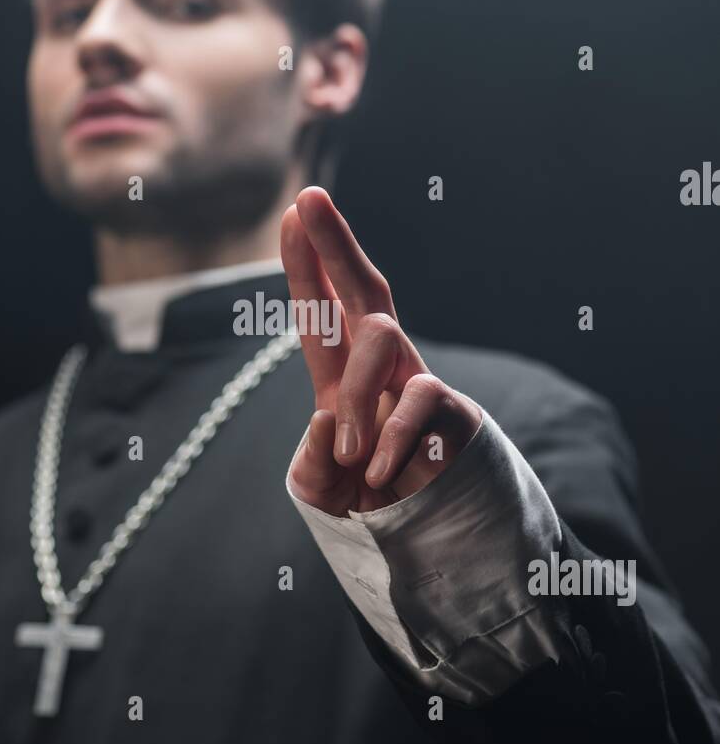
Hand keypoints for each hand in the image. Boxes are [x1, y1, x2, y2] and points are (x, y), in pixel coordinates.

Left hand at [281, 186, 481, 516]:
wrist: (420, 546)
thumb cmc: (365, 508)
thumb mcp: (319, 486)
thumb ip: (313, 458)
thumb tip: (330, 416)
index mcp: (340, 380)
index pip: (320, 313)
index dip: (306, 265)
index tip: (293, 215)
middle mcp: (380, 369)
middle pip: (361, 289)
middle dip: (335, 242)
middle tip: (310, 198)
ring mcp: (415, 382)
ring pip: (381, 336)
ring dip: (359, 395)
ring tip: (353, 454)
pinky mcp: (449, 407)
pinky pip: (419, 395)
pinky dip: (392, 438)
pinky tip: (381, 472)